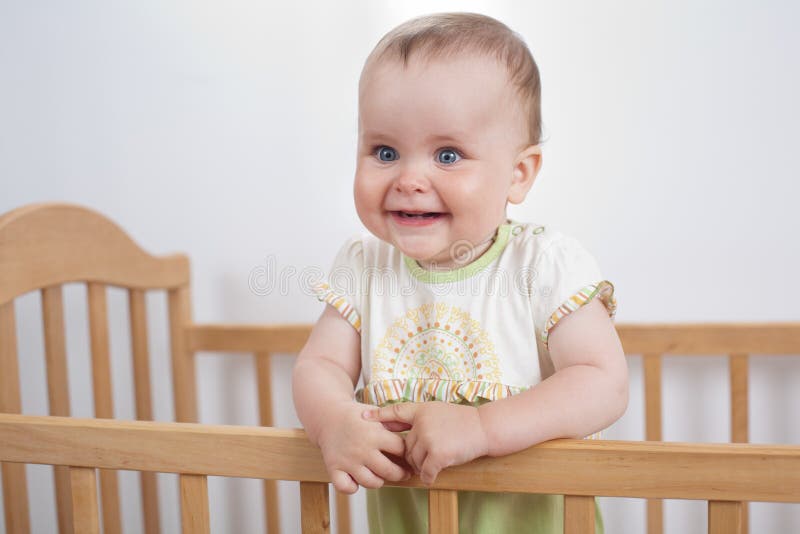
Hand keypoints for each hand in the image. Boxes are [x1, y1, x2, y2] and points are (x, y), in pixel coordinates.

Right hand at [316, 401, 409, 493]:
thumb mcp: (376, 414)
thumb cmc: (357, 416)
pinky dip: (352, 487)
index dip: (407, 452)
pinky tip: (356, 480)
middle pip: (389, 471)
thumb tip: (414, 431)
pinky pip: (346, 487)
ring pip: (371, 482)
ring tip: (382, 476)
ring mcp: (348, 460)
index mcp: (374, 434)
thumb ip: (394, 423)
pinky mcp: (334, 468)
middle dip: (400, 474)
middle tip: (404, 473)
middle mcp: (362, 449)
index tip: (408, 455)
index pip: (400, 449)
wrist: (328, 416)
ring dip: (379, 481)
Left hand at [363, 402, 488, 485]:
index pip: (395, 412)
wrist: (484, 427)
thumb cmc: (462, 420)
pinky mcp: (438, 454)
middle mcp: (422, 423)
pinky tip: (433, 475)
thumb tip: (393, 425)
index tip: (362, 417)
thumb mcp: (436, 410)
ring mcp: (429, 438)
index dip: (378, 415)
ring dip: (422, 465)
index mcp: (421, 410)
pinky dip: (429, 476)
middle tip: (430, 454)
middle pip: (406, 447)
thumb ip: (417, 417)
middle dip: (414, 454)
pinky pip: (425, 472)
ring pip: (414, 461)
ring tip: (437, 458)